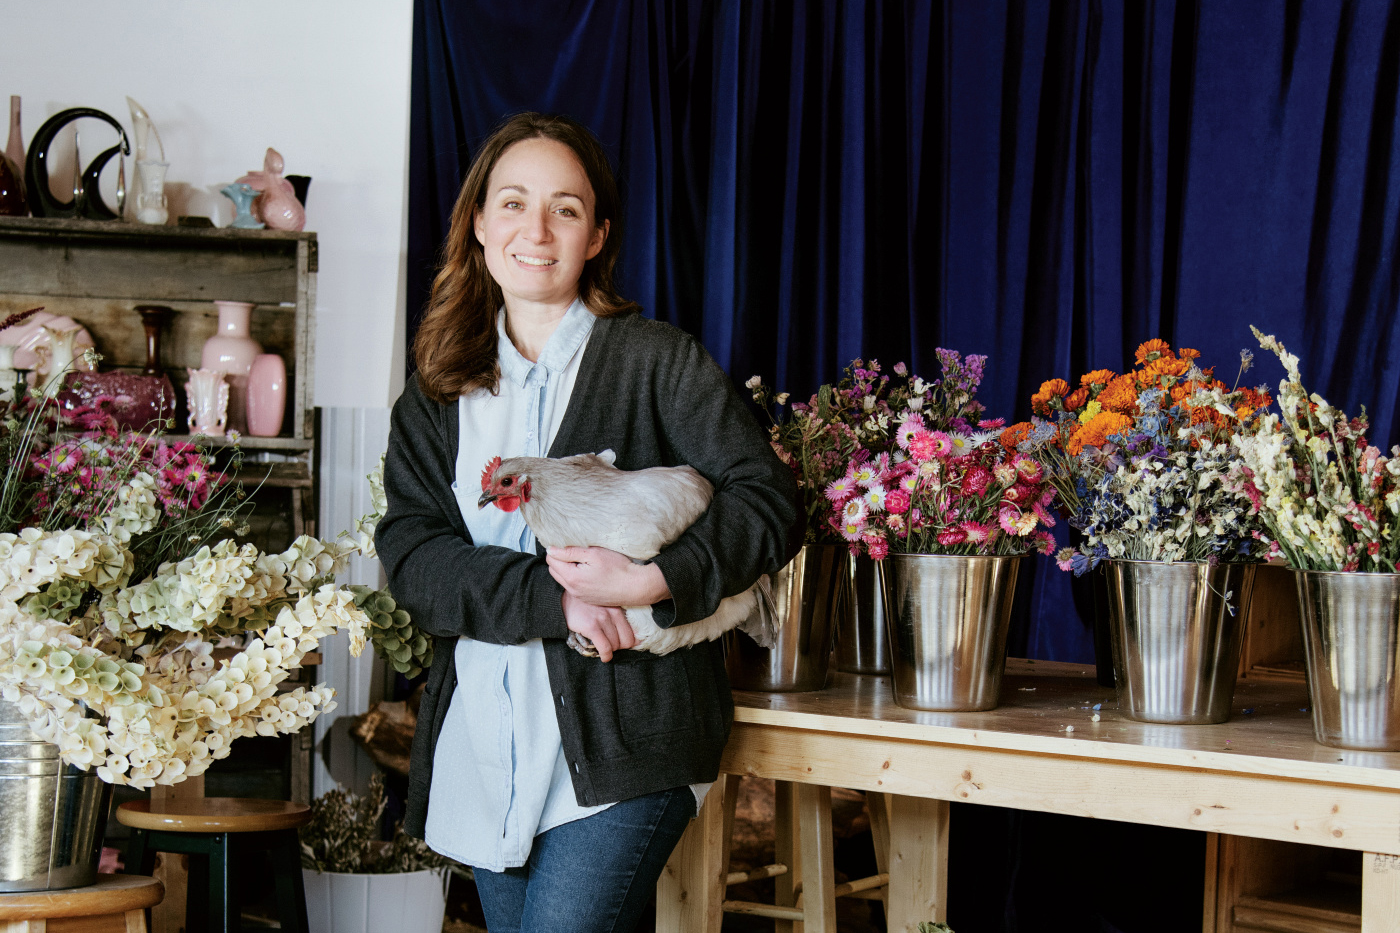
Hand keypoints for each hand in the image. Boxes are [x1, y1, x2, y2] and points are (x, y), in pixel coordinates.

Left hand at [546, 546, 670, 605]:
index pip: (551, 560)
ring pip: (563, 579)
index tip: (568, 544)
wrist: (635, 587)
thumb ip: (570, 552)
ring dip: (567, 568)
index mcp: (572, 578)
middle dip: (560, 559)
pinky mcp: (587, 599)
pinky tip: (589, 571)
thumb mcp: (593, 554)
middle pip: (554, 570)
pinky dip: (575, 577)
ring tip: (583, 561)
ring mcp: (580, 596)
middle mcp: (573, 590)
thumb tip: (551, 549)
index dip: (557, 549)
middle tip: (576, 551)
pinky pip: (573, 586)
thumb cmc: (618, 569)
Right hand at [561, 591, 634, 661]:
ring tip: (602, 648)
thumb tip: (631, 639)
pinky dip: (606, 656)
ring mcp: (602, 619)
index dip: (628, 643)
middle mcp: (612, 613)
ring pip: (615, 646)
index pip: (632, 633)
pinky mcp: (591, 626)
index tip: (621, 646)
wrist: (564, 600)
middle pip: (625, 641)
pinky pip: (605, 648)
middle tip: (609, 647)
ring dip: (609, 651)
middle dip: (618, 648)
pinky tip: (603, 657)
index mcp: (618, 609)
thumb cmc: (585, 606)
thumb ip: (616, 618)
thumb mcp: (604, 607)